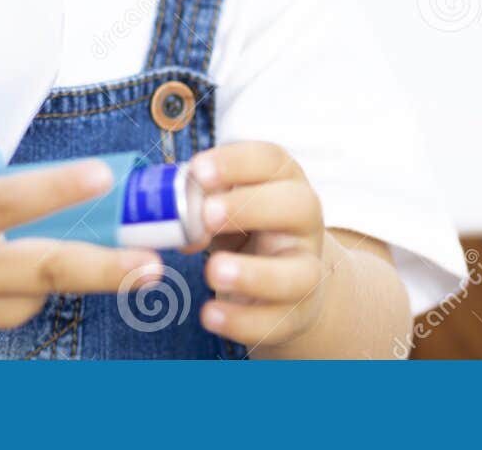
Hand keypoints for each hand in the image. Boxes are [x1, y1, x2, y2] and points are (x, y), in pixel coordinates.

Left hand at [188, 141, 330, 350]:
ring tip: (212, 271)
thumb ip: (198, 206)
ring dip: (254, 273)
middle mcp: (304, 222)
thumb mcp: (222, 205)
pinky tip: (210, 315)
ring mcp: (307, 268)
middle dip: (251, 207)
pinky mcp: (298, 313)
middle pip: (298, 206)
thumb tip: (175, 226)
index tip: (198, 170)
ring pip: (301, 273)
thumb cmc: (241, 228)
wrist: (282, 281)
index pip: (271, 160)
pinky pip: (279, 321)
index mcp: (283, 182)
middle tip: (206, 215)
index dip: (236, 162)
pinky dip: (242, 321)